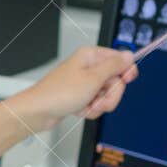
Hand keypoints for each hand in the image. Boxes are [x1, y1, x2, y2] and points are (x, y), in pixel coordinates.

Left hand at [9, 45, 136, 133]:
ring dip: (99, 105)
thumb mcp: (93, 78)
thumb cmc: (59, 93)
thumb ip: (114, 66)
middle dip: (110, 95)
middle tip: (97, 98)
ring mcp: (85, 83)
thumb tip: (129, 55)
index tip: (126, 81)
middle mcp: (88, 67)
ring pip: (107, 96)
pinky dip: (90, 110)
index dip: (125, 73)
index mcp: (91, 56)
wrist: (38, 112)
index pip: (120, 60)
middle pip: (116, 81)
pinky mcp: (81, 96)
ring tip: (85, 105)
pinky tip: (78, 110)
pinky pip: (96, 104)